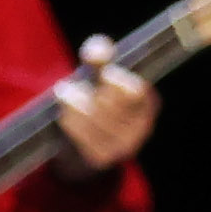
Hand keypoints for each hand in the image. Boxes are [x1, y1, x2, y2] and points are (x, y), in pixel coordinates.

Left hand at [49, 35, 158, 179]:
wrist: (82, 146)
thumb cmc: (94, 100)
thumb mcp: (98, 74)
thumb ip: (99, 54)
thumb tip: (97, 53)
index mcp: (147, 105)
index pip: (136, 91)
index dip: (117, 80)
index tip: (103, 74)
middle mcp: (141, 129)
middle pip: (111, 104)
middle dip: (86, 92)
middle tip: (67, 87)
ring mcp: (123, 147)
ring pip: (94, 118)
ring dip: (72, 104)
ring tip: (63, 97)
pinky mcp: (103, 158)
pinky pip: (83, 135)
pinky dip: (70, 121)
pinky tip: (64, 116)